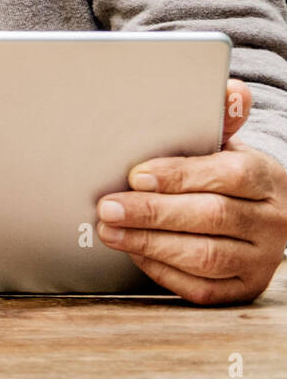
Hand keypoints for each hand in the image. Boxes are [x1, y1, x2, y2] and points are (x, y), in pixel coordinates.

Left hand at [96, 79, 286, 304]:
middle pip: (211, 217)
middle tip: (108, 207)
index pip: (227, 175)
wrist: (263, 215)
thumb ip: (221, 120)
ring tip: (111, 231)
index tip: (136, 176)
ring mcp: (260, 259)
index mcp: (264, 177)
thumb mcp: (227, 144)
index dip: (179, 176)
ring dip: (151, 244)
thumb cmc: (228, 175)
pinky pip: (203, 288)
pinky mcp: (244, 288)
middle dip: (153, 213)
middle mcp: (270, 222)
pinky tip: (136, 253)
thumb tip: (233, 89)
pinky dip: (165, 271)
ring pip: (206, 258)